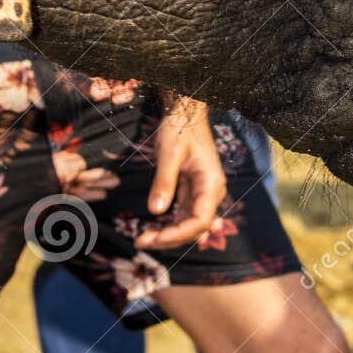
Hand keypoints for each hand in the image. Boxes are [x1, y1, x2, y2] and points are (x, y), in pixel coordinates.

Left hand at [136, 95, 226, 248]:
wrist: (186, 110)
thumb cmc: (181, 128)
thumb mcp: (169, 154)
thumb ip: (164, 183)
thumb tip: (156, 212)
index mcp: (211, 183)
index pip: (200, 220)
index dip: (179, 234)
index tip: (155, 239)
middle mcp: (210, 191)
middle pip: (195, 226)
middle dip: (170, 238)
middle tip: (141, 242)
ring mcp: (202, 190)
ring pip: (189, 222)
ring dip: (168, 233)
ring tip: (143, 239)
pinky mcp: (192, 188)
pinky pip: (183, 212)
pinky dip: (169, 223)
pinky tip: (152, 227)